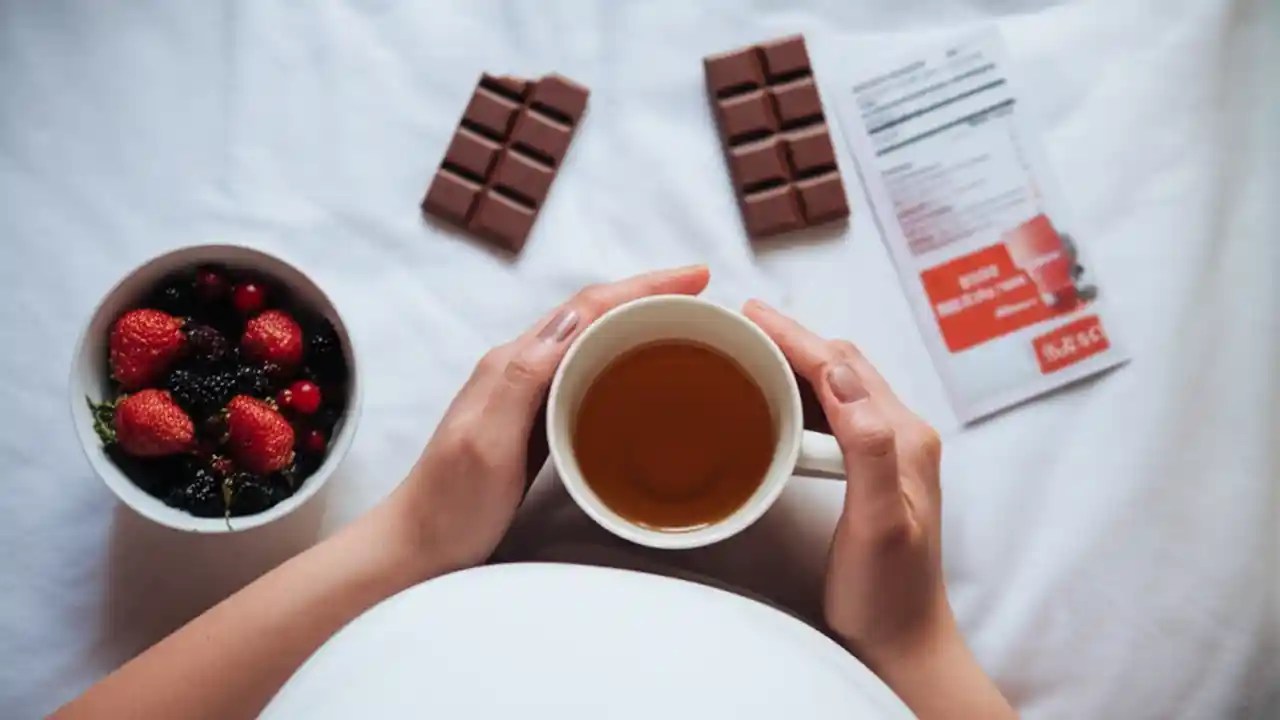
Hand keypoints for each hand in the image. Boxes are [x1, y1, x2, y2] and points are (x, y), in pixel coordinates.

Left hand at [389, 266, 710, 577]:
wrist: (417, 548)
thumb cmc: (449, 503)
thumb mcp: (485, 441)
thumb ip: (523, 379)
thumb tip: (574, 318)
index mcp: (512, 364)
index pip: (586, 307)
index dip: (642, 286)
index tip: (695, 278)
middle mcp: (520, 368)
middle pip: (593, 314)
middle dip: (649, 295)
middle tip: (703, 298)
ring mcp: (527, 395)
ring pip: (593, 341)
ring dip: (639, 323)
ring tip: (687, 325)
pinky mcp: (536, 423)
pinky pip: (587, 375)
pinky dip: (623, 362)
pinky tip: (645, 378)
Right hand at [744, 300, 1014, 718]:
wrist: (904, 642)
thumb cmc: (888, 595)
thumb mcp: (877, 522)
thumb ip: (866, 447)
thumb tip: (839, 377)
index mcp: (904, 438)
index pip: (842, 367)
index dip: (795, 336)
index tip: (750, 314)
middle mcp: (901, 435)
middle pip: (842, 365)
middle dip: (792, 338)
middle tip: (741, 325)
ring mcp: (889, 452)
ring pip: (839, 385)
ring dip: (796, 362)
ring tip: (751, 350)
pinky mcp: (872, 471)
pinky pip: (835, 413)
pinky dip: (801, 394)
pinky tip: (775, 401)